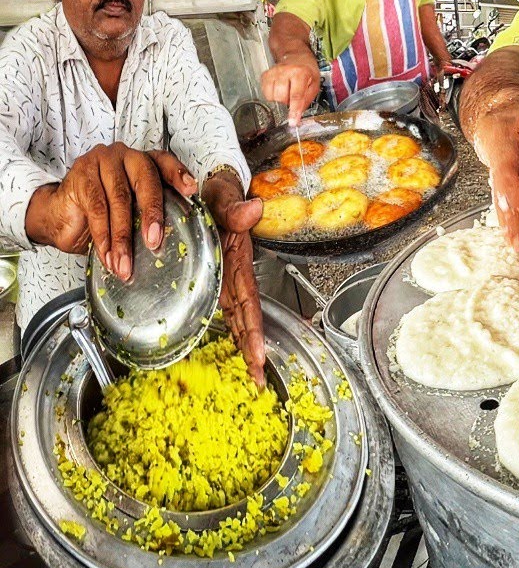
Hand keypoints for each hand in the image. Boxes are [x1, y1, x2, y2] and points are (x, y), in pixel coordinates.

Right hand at [26, 144, 197, 279]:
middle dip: (151, 215)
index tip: (191, 190)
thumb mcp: (133, 212)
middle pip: (146, 182)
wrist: (61, 214)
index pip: (165, 163)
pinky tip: (107, 255)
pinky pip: (97, 208)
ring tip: (125, 263)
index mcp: (145, 161)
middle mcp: (126, 156)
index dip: (179, 175)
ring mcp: (103, 161)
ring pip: (120, 200)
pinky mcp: (82, 174)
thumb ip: (151, 214)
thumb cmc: (105, 213)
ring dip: (123, 236)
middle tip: (154, 242)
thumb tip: (176, 241)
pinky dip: (103, 235)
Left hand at [203, 170, 265, 385]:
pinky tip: (229, 348)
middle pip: (246, 318)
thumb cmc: (217, 194)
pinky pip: (222, 309)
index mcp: (237, 262)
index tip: (258, 356)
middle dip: (253, 348)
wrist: (210, 189)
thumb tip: (253, 208)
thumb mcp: (224, 197)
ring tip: (250, 373)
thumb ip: (235, 207)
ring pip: (236, 318)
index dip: (253, 330)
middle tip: (258, 378)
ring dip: (243, 345)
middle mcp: (234, 275)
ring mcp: (224, 280)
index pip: (249, 301)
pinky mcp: (214, 280)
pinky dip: (228, 330)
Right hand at [260, 55, 320, 125]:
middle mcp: (285, 71)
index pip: (296, 96)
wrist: (296, 56)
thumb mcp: (314, 85)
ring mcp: (273, 72)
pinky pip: (265, 93)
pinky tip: (279, 89)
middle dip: (287, 102)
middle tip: (293, 96)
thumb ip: (306, 100)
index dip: (294, 111)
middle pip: (281, 97)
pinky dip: (272, 95)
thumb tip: (298, 115)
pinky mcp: (265, 75)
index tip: (293, 122)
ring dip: (280, 99)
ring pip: (272, 97)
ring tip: (286, 91)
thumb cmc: (307, 72)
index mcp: (300, 73)